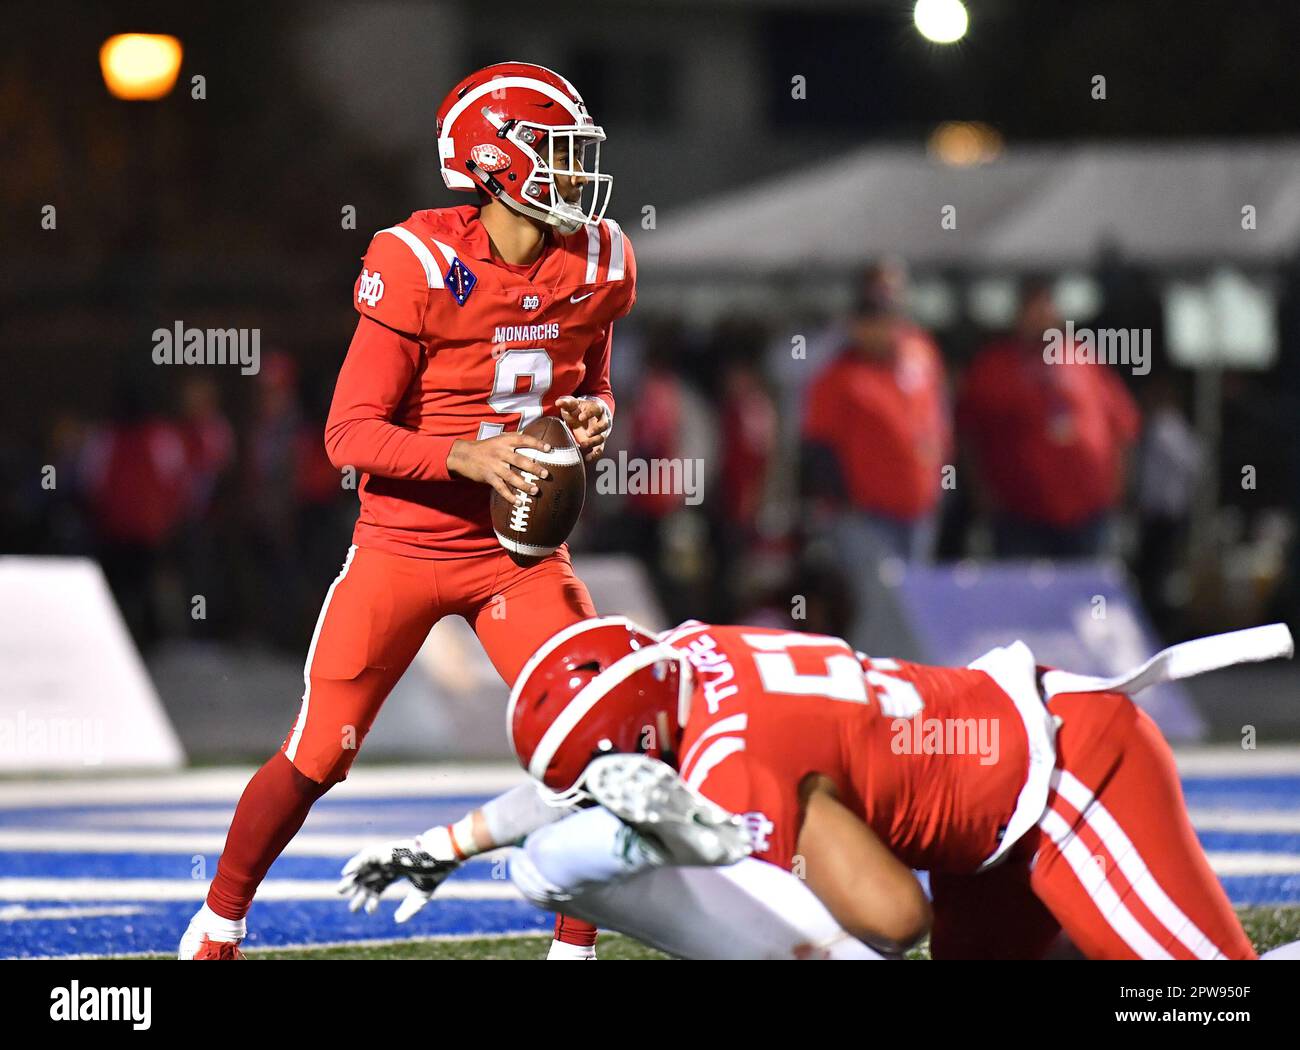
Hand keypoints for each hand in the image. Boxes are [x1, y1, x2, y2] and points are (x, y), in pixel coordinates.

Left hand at [336, 839, 459, 922]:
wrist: (441, 856)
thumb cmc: (434, 873)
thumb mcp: (421, 895)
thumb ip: (410, 908)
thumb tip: (396, 920)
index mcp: (400, 870)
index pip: (381, 885)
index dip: (373, 898)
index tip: (367, 912)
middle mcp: (391, 863)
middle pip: (371, 878)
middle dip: (360, 892)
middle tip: (352, 907)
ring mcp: (388, 855)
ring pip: (366, 867)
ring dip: (353, 878)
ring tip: (341, 891)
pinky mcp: (386, 849)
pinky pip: (366, 855)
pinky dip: (355, 862)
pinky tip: (347, 873)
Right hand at [447, 432, 551, 505]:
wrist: (463, 455)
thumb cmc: (485, 447)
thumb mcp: (498, 439)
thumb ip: (513, 439)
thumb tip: (532, 437)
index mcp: (504, 441)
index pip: (523, 439)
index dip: (537, 443)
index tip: (549, 449)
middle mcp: (500, 453)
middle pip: (520, 460)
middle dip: (534, 468)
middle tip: (545, 474)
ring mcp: (494, 466)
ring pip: (511, 477)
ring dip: (524, 485)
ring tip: (535, 491)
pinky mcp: (488, 477)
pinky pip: (501, 488)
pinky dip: (509, 496)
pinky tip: (518, 503)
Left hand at [555, 396, 610, 461]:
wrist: (586, 416)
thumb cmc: (579, 409)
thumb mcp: (573, 404)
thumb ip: (566, 403)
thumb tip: (558, 402)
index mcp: (596, 408)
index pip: (596, 410)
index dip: (589, 414)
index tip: (580, 418)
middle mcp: (602, 420)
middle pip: (604, 424)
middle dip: (596, 429)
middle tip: (587, 433)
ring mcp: (601, 432)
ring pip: (602, 438)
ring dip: (594, 442)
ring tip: (583, 445)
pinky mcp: (598, 443)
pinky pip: (599, 449)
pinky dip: (594, 454)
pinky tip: (587, 458)